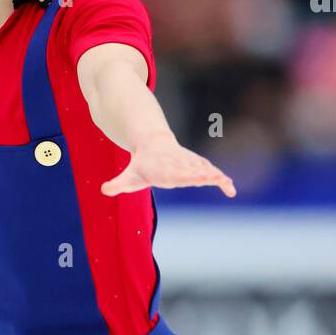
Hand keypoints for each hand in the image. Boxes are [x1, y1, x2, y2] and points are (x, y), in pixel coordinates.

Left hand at [102, 135, 235, 197]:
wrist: (153, 144)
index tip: (187, 178)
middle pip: (190, 170)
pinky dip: (220, 179)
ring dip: (214, 176)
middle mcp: (176, 165)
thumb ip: (118, 183)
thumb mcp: (128, 176)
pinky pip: (210, 172)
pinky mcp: (196, 165)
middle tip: (212, 178)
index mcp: (161, 169)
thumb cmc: (141, 165)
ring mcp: (188, 164)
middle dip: (200, 174)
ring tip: (227, 183)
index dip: (180, 176)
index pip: (171, 174)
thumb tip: (104, 190)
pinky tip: (231, 190)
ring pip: (203, 169)